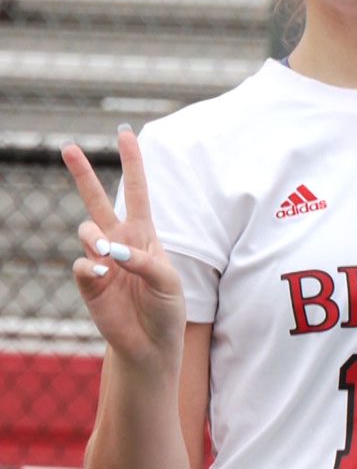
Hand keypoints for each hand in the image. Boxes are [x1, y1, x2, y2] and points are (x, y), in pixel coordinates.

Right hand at [62, 127, 185, 370]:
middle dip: (83, 174)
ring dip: (96, 238)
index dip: (132, 163)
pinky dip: (93, 269)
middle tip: (67, 147)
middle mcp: (119, 242)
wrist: (150, 343)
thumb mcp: (167, 280)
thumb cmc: (166, 308)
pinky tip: (104, 277)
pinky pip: (82, 265)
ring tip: (107, 253)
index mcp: (144, 235)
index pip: (137, 192)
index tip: (125, 134)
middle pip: (98, 200)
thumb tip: (111, 252)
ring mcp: (100, 260)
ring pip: (86, 230)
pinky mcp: (88, 282)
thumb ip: (143, 261)